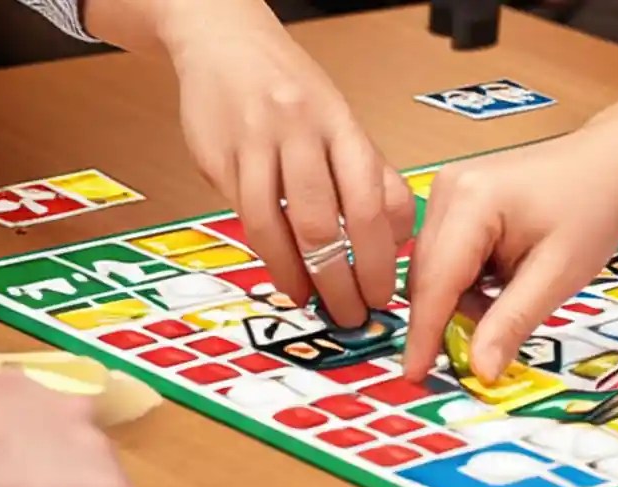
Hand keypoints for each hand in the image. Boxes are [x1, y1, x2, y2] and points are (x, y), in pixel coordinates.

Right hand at [164, 0, 414, 326]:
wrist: (225, 41)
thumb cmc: (292, 89)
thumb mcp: (343, 123)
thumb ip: (371, 176)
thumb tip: (399, 238)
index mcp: (342, 125)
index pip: (371, 200)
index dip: (380, 256)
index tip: (385, 293)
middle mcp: (300, 131)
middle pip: (323, 221)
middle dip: (341, 278)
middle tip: (352, 314)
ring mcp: (255, 143)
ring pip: (275, 223)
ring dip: (298, 274)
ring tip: (314, 302)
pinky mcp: (218, 157)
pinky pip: (243, 215)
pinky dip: (266, 254)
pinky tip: (283, 275)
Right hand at [402, 130, 617, 382]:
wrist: (609, 164)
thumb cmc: (592, 211)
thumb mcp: (557, 274)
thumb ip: (512, 323)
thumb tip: (481, 371)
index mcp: (469, 202)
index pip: (436, 282)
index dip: (424, 334)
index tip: (416, 376)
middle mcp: (446, 190)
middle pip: (428, 276)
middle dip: (444, 320)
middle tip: (472, 359)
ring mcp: (447, 191)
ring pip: (434, 270)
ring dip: (459, 303)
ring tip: (506, 309)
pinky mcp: (454, 199)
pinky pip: (446, 256)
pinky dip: (467, 284)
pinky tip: (501, 289)